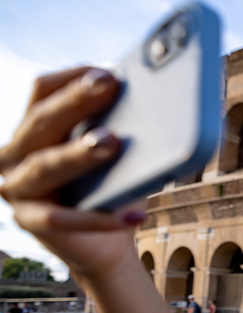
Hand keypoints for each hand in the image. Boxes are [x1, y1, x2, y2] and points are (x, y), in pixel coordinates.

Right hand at [0, 67, 145, 283]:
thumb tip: (156, 100)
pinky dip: (99, 218)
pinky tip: (133, 215)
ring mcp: (18, 188)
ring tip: (111, 142)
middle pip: (43, 120)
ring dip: (77, 153)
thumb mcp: (118, 152)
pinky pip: (62, 219)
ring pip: (45, 166)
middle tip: (107, 85)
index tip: (107, 71)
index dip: (72, 77)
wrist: (107, 242)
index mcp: (35, 127)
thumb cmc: (113, 186)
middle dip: (76, 101)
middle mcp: (16, 153)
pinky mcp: (30, 222)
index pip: (43, 90)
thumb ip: (122, 126)